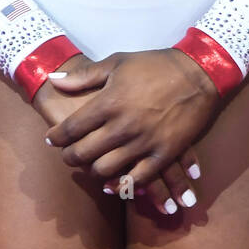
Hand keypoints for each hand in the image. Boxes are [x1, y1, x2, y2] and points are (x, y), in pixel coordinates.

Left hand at [43, 49, 222, 216]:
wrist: (197, 73)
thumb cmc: (154, 65)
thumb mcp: (117, 62)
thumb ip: (84, 75)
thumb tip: (55, 80)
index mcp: (109, 102)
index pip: (72, 128)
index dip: (57, 137)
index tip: (51, 139)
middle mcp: (123, 125)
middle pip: (85, 152)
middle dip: (70, 157)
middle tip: (67, 156)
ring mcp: (144, 142)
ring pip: (107, 169)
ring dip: (92, 171)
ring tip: (89, 167)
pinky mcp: (164, 153)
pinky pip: (138, 179)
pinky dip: (122, 186)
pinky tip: (113, 184)